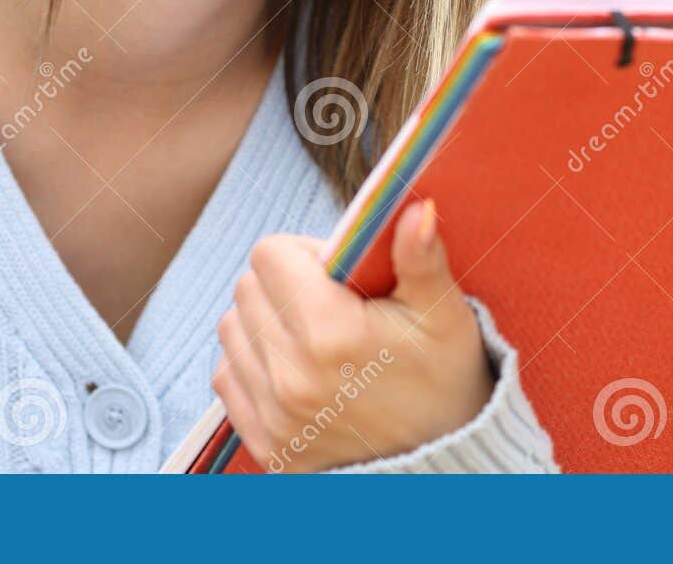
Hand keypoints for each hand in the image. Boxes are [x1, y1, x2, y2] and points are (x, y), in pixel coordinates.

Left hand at [211, 199, 494, 471]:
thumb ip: (420, 258)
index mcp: (331, 333)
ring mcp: (274, 414)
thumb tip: (415, 206)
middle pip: (247, 287)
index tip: (337, 271)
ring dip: (265, 321)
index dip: (305, 252)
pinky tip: (297, 368)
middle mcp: (291, 376)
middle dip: (284, 282)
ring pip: (231, 329)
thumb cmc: (445, 379)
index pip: (270, 254)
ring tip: (313, 334)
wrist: (445, 467)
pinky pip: (227, 378)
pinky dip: (254, 364)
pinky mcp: (265, 443)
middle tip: (330, 301)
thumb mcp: (443, 315)